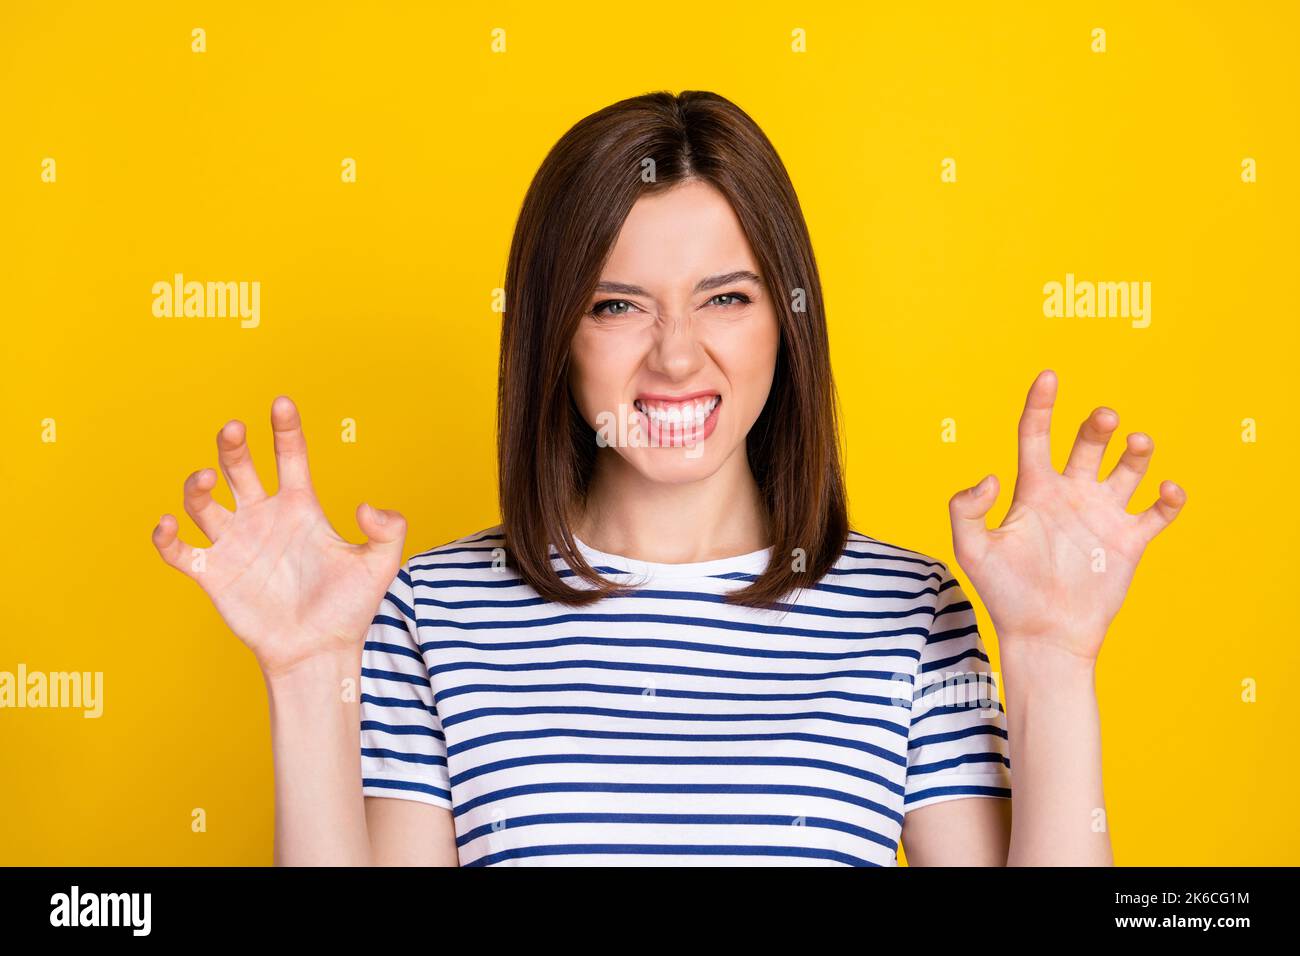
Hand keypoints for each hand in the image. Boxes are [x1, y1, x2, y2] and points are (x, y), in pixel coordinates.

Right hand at [151, 396, 407, 679]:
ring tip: (205, 480)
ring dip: (197, 488)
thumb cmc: (349, 609)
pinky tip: (170, 525)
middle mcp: (262, 517)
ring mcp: (235, 544)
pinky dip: (167, 538)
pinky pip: (180, 551)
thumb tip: (368, 506)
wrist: (319, 653)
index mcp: (299, 507)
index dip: (284, 428)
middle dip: (233, 445)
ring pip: (203, 502)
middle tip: (234, 429)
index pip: (289, 455)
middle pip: (239, 467)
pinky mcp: (213, 574)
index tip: (282, 402)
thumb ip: (388, 532)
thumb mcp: (379, 566)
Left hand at [947, 370, 1185, 660]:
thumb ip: (967, 509)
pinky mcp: (1129, 540)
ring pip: (1126, 469)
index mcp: (1033, 490)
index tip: (1048, 376)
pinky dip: (1168, 497)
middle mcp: (1070, 495)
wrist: (1042, 635)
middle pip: (1087, 444)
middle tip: (1104, 419)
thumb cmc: (1004, 594)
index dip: (1041, 404)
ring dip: (1135, 453)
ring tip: (1137, 444)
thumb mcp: (972, 549)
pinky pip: (1156, 511)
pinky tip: (1167, 490)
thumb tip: (990, 477)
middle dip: (1098, 426)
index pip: (1035, 435)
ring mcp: (1101, 515)